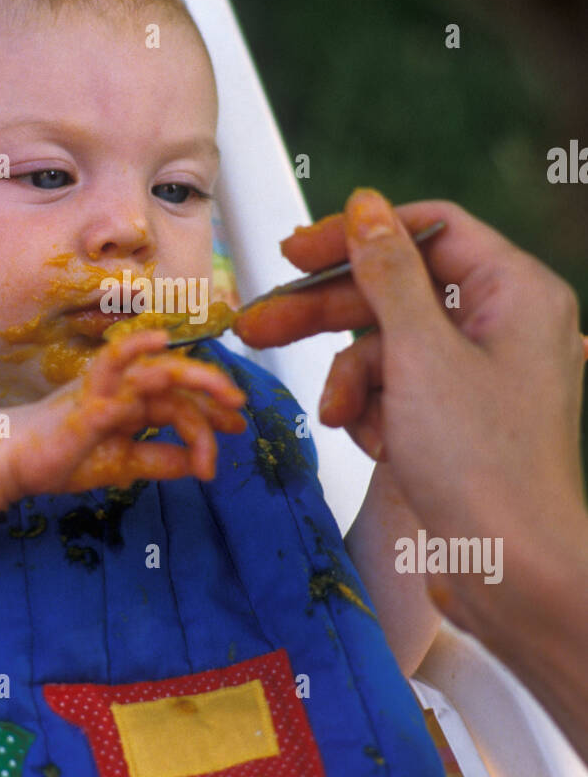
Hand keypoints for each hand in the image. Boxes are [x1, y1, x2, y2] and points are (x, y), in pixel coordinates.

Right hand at [4, 330, 246, 498]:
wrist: (12, 463)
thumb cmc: (63, 456)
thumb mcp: (122, 463)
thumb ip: (158, 459)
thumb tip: (196, 464)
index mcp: (132, 399)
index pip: (180, 400)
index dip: (211, 413)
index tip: (236, 430)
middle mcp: (121, 387)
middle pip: (174, 377)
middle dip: (211, 389)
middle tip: (239, 410)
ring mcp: (102, 390)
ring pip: (152, 370)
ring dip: (190, 376)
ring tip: (221, 390)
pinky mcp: (84, 404)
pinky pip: (112, 378)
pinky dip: (136, 359)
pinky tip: (158, 355)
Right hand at [235, 188, 586, 616]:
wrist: (512, 570)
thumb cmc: (486, 465)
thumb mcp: (420, 352)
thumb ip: (387, 272)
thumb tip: (367, 206)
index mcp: (515, 292)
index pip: (428, 230)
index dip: (357, 237)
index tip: (297, 254)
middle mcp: (503, 325)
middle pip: (396, 291)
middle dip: (328, 317)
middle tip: (260, 325)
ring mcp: (480, 374)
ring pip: (389, 347)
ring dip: (354, 382)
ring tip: (340, 416)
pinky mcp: (458, 419)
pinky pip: (397, 391)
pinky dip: (375, 413)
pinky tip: (377, 444)